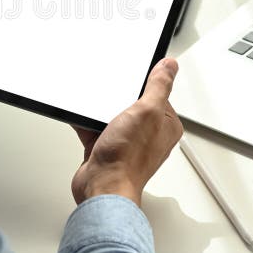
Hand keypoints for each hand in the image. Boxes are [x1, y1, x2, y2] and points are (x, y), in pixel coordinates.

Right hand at [70, 58, 182, 207]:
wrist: (102, 187)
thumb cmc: (127, 159)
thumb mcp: (146, 110)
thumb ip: (158, 86)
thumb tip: (170, 65)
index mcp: (165, 125)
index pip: (158, 93)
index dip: (144, 82)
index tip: (134, 74)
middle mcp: (147, 134)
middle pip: (132, 102)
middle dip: (118, 97)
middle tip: (112, 94)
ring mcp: (126, 141)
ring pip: (111, 115)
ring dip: (101, 111)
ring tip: (97, 110)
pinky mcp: (106, 147)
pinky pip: (95, 127)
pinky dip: (86, 122)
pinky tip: (82, 118)